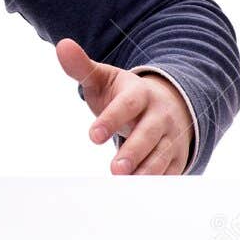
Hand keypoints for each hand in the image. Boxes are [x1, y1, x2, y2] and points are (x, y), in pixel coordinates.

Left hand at [54, 37, 192, 174]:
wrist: (168, 103)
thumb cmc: (127, 95)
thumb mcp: (105, 78)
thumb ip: (82, 67)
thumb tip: (62, 46)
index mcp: (140, 94)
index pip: (127, 106)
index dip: (111, 119)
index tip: (93, 136)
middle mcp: (160, 115)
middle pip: (148, 134)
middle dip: (133, 152)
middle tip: (115, 169)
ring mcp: (172, 137)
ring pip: (162, 156)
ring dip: (146, 171)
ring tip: (127, 182)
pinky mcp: (178, 156)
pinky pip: (171, 171)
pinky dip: (159, 182)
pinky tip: (143, 193)